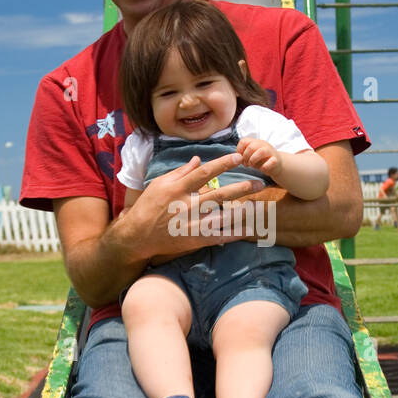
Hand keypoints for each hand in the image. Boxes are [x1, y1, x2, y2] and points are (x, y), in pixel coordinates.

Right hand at [117, 152, 256, 262]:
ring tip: (257, 206)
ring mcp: (191, 224)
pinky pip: (216, 236)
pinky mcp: (193, 239)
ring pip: (222, 217)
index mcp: (178, 188)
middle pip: (220, 194)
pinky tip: (247, 230)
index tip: (239, 157)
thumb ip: (180, 172)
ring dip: (242, 211)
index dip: (223, 164)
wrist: (137, 235)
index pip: (205, 173)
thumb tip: (198, 159)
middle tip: (260, 183)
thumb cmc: (148, 206)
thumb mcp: (160, 184)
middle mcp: (186, 205)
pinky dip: (232, 234)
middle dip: (242, 188)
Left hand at [236, 137, 280, 179]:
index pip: (244, 141)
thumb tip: (236, 158)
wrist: (276, 164)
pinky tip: (262, 169)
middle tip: (246, 164)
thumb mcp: (249, 155)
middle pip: (251, 147)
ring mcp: (270, 151)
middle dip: (246, 157)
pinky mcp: (276, 160)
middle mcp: (263, 144)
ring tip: (252, 165)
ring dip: (253, 160)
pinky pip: (271, 162)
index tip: (241, 158)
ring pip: (261, 152)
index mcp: (255, 142)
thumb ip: (242, 155)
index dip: (239, 151)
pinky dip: (264, 167)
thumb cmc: (259, 160)